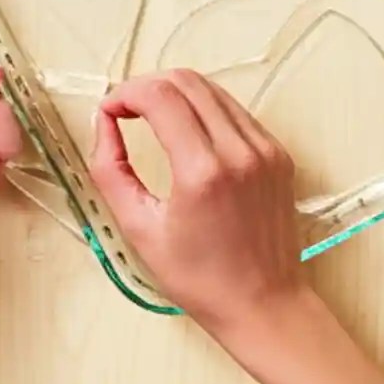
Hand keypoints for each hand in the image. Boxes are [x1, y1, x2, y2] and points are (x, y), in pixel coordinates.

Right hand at [89, 69, 302, 328]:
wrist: (263, 302)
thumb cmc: (200, 278)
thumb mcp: (139, 229)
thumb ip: (111, 170)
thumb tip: (105, 124)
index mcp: (203, 171)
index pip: (160, 96)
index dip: (125, 93)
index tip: (109, 111)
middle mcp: (240, 151)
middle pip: (187, 81)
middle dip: (147, 86)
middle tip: (126, 111)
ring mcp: (266, 149)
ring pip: (214, 90)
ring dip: (177, 93)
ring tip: (152, 118)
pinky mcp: (279, 153)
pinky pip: (236, 111)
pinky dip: (205, 110)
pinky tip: (188, 133)